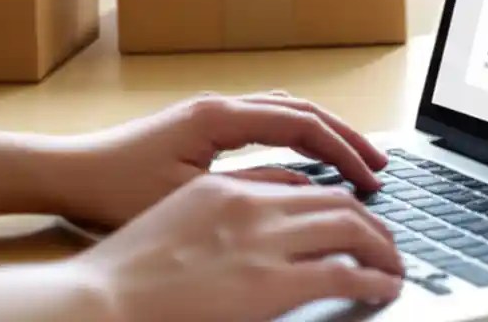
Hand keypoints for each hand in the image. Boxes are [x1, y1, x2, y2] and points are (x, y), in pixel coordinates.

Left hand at [46, 92, 388, 228]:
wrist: (65, 173)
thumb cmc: (113, 189)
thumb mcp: (188, 198)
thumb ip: (251, 190)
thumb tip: (306, 186)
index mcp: (219, 117)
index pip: (301, 125)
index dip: (343, 150)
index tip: (369, 177)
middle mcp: (220, 105)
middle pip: (302, 110)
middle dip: (346, 136)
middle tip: (380, 164)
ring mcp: (212, 112)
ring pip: (286, 110)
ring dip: (324, 132)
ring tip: (356, 158)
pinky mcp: (203, 126)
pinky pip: (267, 120)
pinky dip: (298, 134)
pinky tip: (309, 156)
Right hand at [73, 175, 403, 321]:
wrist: (95, 305)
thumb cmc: (120, 279)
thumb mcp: (168, 228)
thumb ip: (214, 220)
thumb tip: (248, 235)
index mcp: (223, 191)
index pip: (298, 182)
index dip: (332, 198)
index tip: (350, 212)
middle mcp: (250, 204)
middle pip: (334, 198)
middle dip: (368, 219)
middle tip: (385, 240)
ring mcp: (263, 241)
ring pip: (350, 226)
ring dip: (380, 244)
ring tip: (393, 263)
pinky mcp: (273, 282)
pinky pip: (345, 272)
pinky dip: (374, 276)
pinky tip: (385, 286)